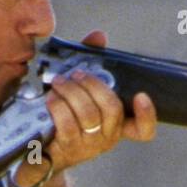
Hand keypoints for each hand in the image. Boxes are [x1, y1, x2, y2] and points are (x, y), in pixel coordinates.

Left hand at [32, 29, 156, 180]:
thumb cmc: (64, 114)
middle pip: (111, 109)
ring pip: (88, 114)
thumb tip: (99, 36)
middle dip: (93, 85)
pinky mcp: (68, 150)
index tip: (141, 96)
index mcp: (116, 126)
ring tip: (59, 82)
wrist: (39, 149)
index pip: (142, 130)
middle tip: (76, 74)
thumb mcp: (81, 89)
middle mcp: (106, 138)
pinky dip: (58, 105)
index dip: (147, 115)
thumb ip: (92, 61)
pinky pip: (67, 124)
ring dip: (71, 92)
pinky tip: (50, 97)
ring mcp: (88, 146)